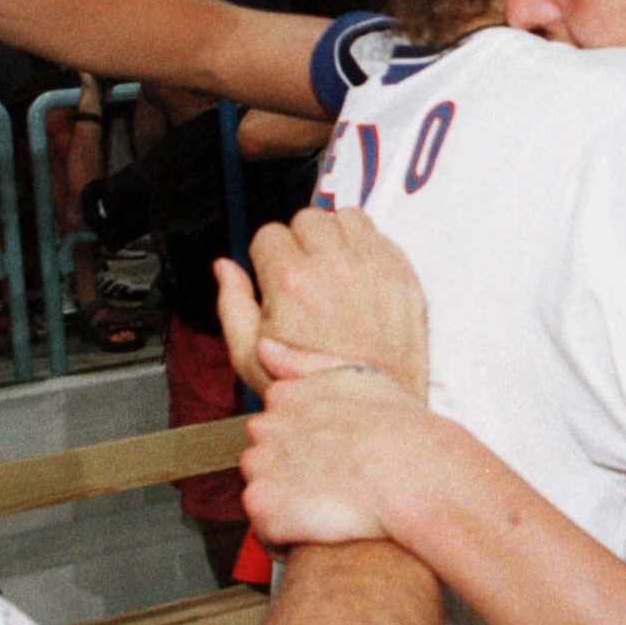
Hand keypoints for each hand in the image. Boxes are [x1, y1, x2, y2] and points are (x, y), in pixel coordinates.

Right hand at [214, 207, 428, 399]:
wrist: (369, 407)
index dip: (267, 259)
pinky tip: (357, 275)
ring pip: (343, 217)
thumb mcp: (249, 357)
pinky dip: (364, 246)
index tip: (275, 279)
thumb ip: (231, 304)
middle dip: (299, 243)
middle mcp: (332, 266)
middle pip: (306, 219)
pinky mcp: (401, 272)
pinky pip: (377, 232)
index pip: (268, 235)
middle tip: (303, 275)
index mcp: (290, 281)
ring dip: (334, 236)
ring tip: (331, 269)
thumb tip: (224, 267)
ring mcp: (371, 266)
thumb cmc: (310, 386)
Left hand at [240, 344, 450, 547]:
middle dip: (291, 475)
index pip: (275, 426)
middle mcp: (264, 426)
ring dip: (289, 505)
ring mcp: (260, 466)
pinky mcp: (262, 506)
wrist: (416, 475)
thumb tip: (264, 347)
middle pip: (263, 458)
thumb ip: (303, 362)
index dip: (308, 449)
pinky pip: (265, 531)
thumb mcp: (359, 376)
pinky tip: (322, 530)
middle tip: (336, 485)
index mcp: (284, 395)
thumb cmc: (399, 431)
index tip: (337, 459)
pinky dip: (287, 538)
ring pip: (263, 493)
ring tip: (332, 508)